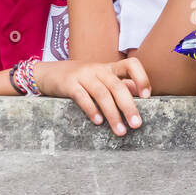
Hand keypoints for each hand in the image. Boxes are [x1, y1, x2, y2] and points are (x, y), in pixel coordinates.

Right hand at [35, 57, 150, 136]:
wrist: (49, 72)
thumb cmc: (82, 79)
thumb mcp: (101, 78)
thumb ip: (119, 85)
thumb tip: (140, 95)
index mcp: (110, 68)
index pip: (131, 64)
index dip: (141, 78)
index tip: (147, 96)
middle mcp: (99, 69)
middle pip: (118, 86)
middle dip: (129, 106)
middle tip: (137, 124)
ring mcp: (84, 75)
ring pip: (102, 94)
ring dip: (113, 114)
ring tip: (120, 130)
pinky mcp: (69, 84)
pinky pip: (82, 97)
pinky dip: (92, 110)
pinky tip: (98, 122)